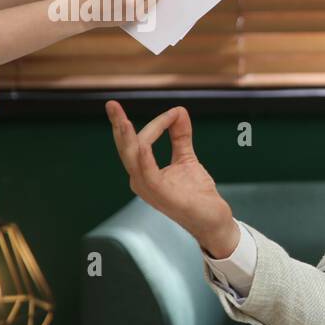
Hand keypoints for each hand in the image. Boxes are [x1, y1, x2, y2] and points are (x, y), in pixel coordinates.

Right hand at [105, 101, 237, 256]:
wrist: (213, 219)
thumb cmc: (196, 194)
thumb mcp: (186, 159)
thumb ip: (180, 136)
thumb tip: (179, 110)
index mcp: (144, 172)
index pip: (138, 142)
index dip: (155, 124)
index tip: (174, 113)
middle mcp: (141, 181)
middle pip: (126, 149)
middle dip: (118, 126)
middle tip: (112, 104)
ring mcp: (149, 190)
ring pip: (133, 160)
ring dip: (128, 139)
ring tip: (124, 121)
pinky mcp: (162, 196)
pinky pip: (149, 175)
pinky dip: (144, 158)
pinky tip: (143, 144)